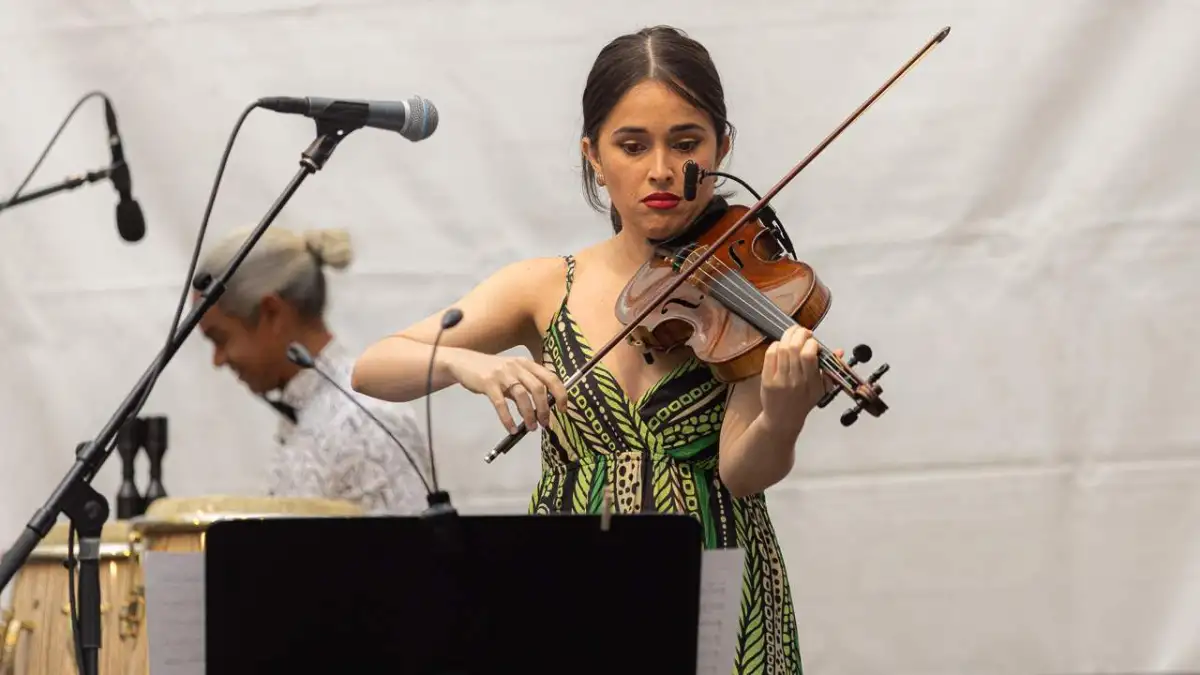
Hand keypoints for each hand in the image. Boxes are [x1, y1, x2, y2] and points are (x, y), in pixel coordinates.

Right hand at [446, 350, 567, 433]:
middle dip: (545, 409)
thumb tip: (543, 408)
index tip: (563, 410)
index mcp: (527, 363)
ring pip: (522, 396)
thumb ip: (526, 385)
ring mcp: (502, 374)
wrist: (464, 362)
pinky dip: (508, 419)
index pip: (551, 377)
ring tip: (531, 428)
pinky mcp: (488, 383)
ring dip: (529, 415)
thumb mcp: (512, 372)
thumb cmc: (492, 370)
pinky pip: (501, 404)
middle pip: (538, 388)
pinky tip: (512, 428)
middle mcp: (517, 366)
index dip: (560, 394)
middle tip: (545, 423)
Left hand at [759, 326, 841, 434]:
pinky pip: (769, 355)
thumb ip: (831, 370)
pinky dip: (775, 345)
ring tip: (792, 334)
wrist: (783, 419)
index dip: (811, 343)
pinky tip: (780, 345)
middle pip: (794, 348)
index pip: (809, 355)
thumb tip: (839, 351)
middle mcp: (795, 380)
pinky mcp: (767, 379)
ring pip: (781, 349)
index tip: (813, 342)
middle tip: (802, 332)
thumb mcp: (822, 389)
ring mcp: (779, 380)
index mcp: (811, 382)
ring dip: (787, 336)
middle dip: (799, 334)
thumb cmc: (804, 402)